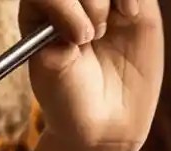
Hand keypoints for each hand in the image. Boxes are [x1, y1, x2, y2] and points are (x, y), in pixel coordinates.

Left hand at [19, 0, 164, 150]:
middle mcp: (69, 1)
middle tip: (95, 35)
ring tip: (107, 31)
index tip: (79, 37)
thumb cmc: (68, 100)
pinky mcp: (133, 5)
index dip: (63, 3)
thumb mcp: (52, 74)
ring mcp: (102, 1)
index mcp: (37, 12)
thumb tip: (65, 22)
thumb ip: (55, 42)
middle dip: (90, 0)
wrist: (104, 119)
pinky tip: (130, 15)